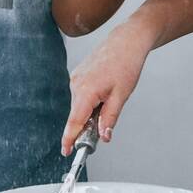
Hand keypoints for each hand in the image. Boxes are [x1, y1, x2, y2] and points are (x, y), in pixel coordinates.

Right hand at [60, 22, 151, 154]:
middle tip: (102, 132)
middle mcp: (76, 84)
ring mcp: (75, 78)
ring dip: (89, 113)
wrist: (126, 41)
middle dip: (85, 127)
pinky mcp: (78, 75)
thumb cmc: (126, 65)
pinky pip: (80, 95)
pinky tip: (104, 94)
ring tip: (109, 102)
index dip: (69, 139)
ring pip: (79, 106)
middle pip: (76, 115)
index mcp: (86, 91)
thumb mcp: (121, 96)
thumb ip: (110, 118)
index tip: (66, 151)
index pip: (74, 121)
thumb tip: (104, 137)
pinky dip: (89, 102)